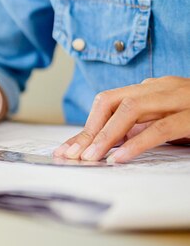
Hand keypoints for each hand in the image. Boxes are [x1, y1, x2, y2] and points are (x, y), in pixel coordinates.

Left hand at [54, 76, 189, 162]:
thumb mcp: (165, 122)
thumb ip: (137, 129)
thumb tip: (101, 145)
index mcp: (151, 89)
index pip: (106, 102)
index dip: (85, 126)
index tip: (67, 150)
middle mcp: (162, 88)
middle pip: (112, 102)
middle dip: (88, 130)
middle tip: (71, 156)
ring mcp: (180, 98)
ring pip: (131, 109)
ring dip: (106, 135)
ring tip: (90, 158)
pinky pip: (161, 127)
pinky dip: (137, 142)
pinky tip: (121, 157)